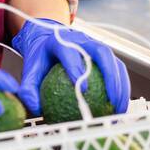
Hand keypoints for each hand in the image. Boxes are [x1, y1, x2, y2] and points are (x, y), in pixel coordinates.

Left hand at [12, 18, 129, 115]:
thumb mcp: (29, 71)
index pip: (70, 52)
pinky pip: (117, 70)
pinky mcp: (104, 55)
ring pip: (114, 61)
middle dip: (110, 76)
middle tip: (111, 101)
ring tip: (119, 110)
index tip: (83, 89)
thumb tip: (36, 108)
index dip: (77, 68)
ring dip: (121, 85)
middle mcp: (81, 39)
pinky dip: (121, 88)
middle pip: (102, 52)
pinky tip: (119, 108)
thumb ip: (28, 89)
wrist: (47, 40)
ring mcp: (95, 45)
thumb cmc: (40, 57)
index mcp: (60, 40)